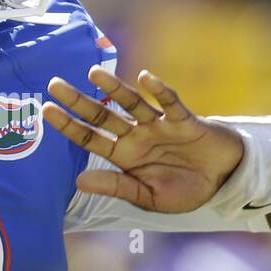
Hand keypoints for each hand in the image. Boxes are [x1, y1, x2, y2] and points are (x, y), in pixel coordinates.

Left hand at [43, 66, 243, 213]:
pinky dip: (159, 91)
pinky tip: (145, 79)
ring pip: (132, 103)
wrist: (224, 181)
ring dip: (114, 87)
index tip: (46, 111)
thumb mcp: (149, 197)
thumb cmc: (184, 190)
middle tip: (54, 84)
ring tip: (94, 73)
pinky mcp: (184, 120)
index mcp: (124, 157)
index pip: (89, 139)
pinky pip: (170, 103)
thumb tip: (78, 181)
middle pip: (103, 115)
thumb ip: (116, 187)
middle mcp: (136, 136)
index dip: (68, 125)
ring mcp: (158, 125)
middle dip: (79, 100)